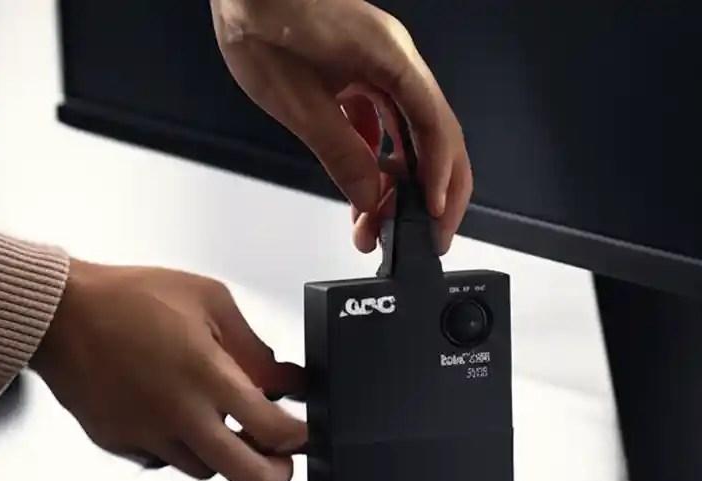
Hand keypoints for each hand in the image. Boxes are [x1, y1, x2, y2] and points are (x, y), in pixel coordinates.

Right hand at [31, 261, 305, 480]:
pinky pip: (164, 459)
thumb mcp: (209, 301)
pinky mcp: (120, 443)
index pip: (275, 431)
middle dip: (276, 475)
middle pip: (247, 477)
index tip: (303, 431)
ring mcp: (148, 434)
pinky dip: (181, 447)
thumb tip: (284, 378)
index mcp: (208, 377)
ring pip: (205, 471)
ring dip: (224, 456)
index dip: (300, 438)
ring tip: (227, 427)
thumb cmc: (128, 299)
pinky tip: (180, 416)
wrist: (58, 313)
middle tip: (281, 461)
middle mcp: (180, 414)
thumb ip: (252, 346)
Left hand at [210, 0, 472, 254]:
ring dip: (405, 181)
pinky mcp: (364, 73)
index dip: (439, 178)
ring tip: (383, 223)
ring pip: (413, 134)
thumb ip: (341, 153)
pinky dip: (383, 160)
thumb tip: (370, 198)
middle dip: (436, 191)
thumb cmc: (262, 18)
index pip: (435, 127)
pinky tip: (368, 188)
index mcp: (390, 59)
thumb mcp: (297, 100)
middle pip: (438, 136)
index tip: (432, 218)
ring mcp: (383, 67)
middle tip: (427, 237)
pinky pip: (388, 123)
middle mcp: (397, 62)